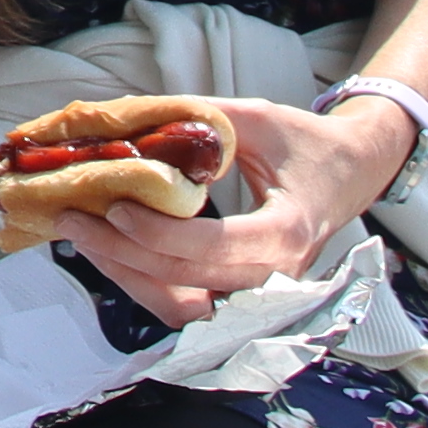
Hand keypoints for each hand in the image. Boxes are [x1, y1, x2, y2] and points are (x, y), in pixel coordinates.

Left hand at [67, 92, 406, 326]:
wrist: (351, 173)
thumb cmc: (307, 144)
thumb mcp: (258, 119)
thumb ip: (200, 120)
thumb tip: (130, 120)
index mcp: (286, 233)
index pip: (211, 247)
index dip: (156, 232)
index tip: (114, 206)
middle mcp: (275, 277)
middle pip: (185, 280)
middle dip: (122, 253)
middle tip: (75, 220)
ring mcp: (259, 296)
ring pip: (180, 307)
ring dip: (127, 276)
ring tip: (85, 238)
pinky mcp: (243, 299)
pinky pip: (186, 307)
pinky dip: (146, 285)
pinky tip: (114, 253)